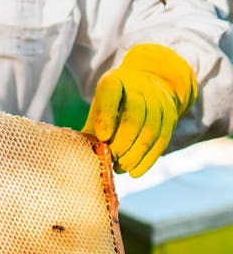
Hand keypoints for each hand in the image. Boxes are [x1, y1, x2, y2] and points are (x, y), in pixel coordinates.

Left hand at [83, 44, 196, 176]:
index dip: (106, 115)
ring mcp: (159, 100)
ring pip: (151, 130)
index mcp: (115, 81)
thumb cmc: (114, 105)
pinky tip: (134, 172)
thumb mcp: (99, 109)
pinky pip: (162, 141)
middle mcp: (140, 87)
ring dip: (134, 155)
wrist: (146, 88)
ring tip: (120, 168)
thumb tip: (82, 157)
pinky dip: (147, 160)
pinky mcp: (170, 116)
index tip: (102, 137)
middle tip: (112, 159)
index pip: (111, 92)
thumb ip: (91, 129)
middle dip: (122, 142)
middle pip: (135, 116)